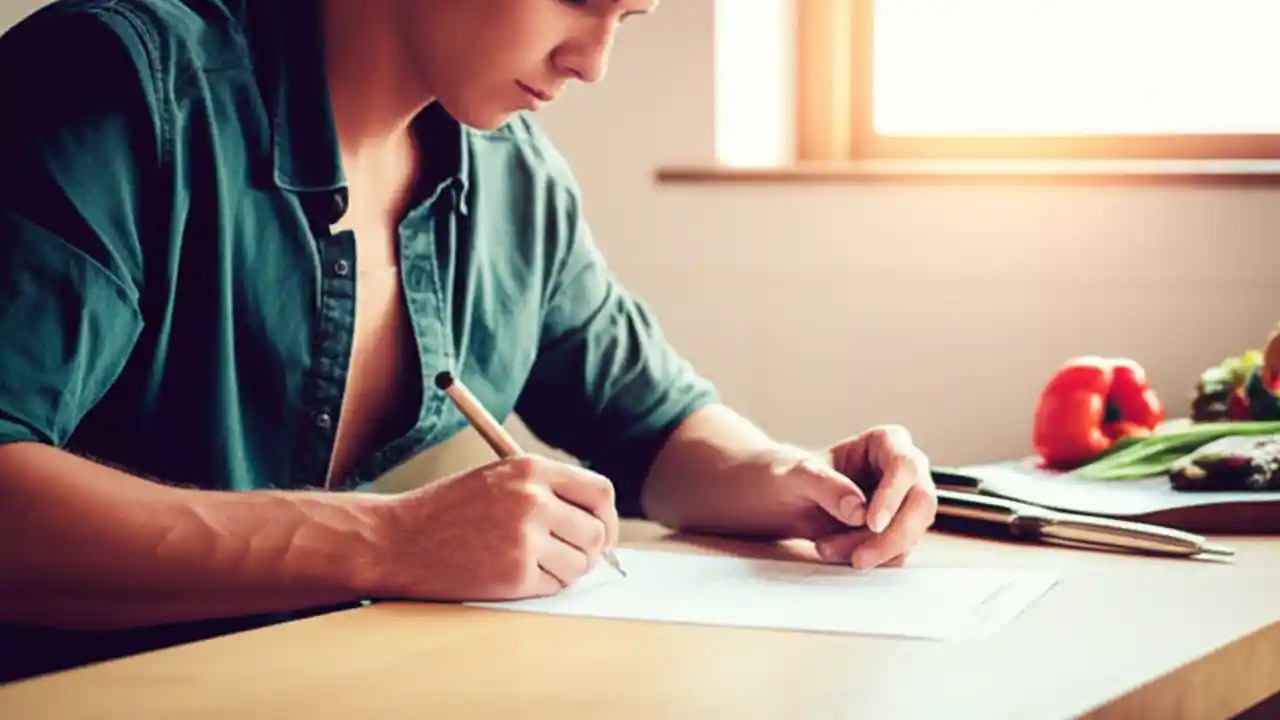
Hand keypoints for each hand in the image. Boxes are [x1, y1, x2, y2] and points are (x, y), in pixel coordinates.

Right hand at [369, 455, 618, 600]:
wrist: (398, 540)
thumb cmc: (447, 511)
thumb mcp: (499, 479)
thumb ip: (546, 490)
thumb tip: (597, 520)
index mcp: (531, 468)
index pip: (601, 492)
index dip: (606, 518)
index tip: (600, 532)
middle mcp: (533, 499)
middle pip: (597, 531)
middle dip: (590, 550)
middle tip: (573, 557)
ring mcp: (525, 538)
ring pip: (580, 563)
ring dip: (565, 570)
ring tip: (532, 564)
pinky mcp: (515, 574)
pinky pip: (555, 586)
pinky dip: (542, 586)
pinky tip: (513, 575)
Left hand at [813, 425, 936, 569]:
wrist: (792, 501)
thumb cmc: (799, 479)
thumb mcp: (800, 477)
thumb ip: (826, 487)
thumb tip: (858, 510)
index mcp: (886, 441)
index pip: (905, 464)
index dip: (893, 495)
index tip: (871, 522)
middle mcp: (905, 470)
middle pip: (921, 503)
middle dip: (890, 537)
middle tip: (858, 557)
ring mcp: (907, 502)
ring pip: (911, 533)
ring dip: (872, 551)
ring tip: (827, 548)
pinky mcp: (901, 530)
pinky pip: (898, 552)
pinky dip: (870, 559)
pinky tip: (836, 550)